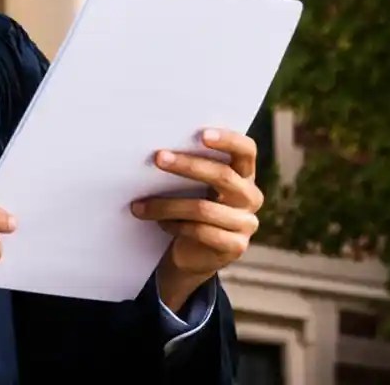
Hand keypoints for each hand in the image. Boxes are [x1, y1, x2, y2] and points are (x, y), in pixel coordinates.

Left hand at [131, 128, 263, 310]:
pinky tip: (160, 224)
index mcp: (243, 174)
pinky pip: (201, 232)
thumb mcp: (191, 187)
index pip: (246, 150)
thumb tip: (158, 151)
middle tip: (158, 158)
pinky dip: (176, 226)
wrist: (192, 254)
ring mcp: (246, 223)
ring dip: (166, 205)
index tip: (202, 134)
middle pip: (223, 176)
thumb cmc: (188, 208)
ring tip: (139, 205)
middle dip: (187, 166)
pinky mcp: (235, 246)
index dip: (228, 140)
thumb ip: (188, 168)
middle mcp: (250, 196)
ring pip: (203, 208)